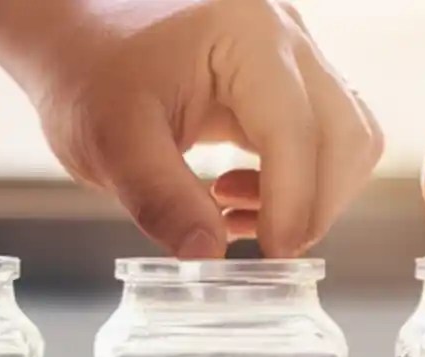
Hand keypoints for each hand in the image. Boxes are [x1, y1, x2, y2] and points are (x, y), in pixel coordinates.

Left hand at [0, 0, 382, 257]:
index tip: (270, 256)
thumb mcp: (109, 140)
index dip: (292, 202)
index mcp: (246, 35)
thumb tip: (208, 257)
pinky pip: (324, 135)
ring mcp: (294, 54)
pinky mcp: (287, 78)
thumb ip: (160, 199)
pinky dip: (298, 179)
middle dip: (312, 205)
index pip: (296, 129)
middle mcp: (285, 36)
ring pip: (349, 137)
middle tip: (262, 250)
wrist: (75, 32)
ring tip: (234, 212)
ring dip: (311, 193)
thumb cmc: (87, 70)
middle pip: (346, 134)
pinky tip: (234, 195)